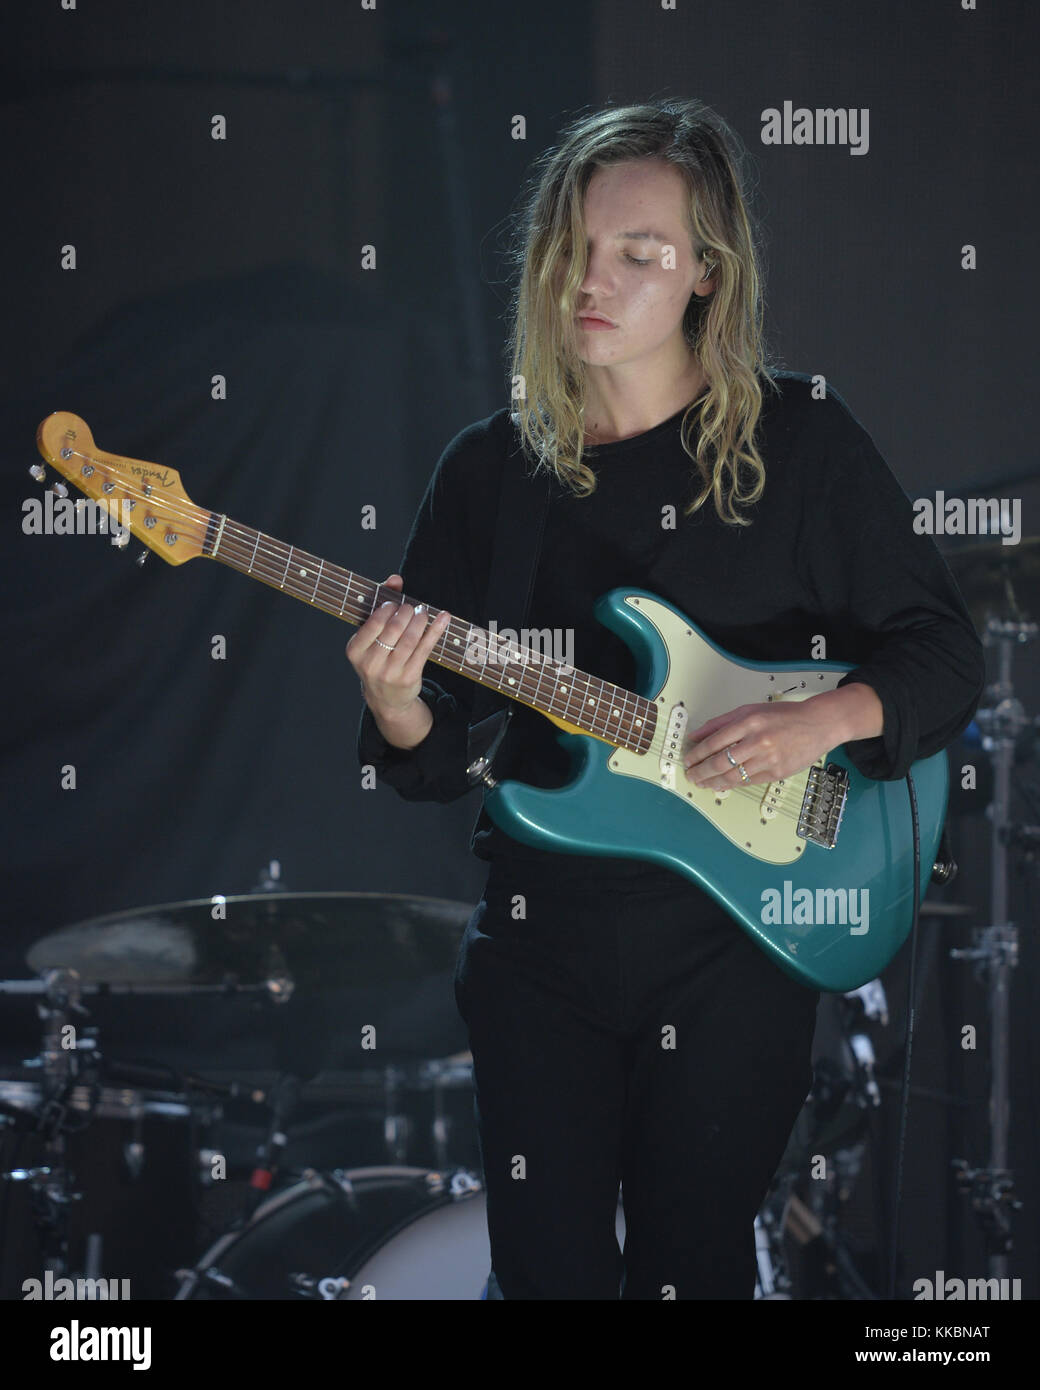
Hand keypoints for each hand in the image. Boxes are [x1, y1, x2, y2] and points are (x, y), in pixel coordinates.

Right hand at [345, 573, 450, 719]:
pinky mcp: (409, 677)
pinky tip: (444, 618)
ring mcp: (390, 673)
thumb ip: (381, 604)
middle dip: (406, 613)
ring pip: (411, 639)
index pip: (374, 623)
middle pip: (394, 629)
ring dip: (421, 620)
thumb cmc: (378, 658)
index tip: (395, 604)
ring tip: (423, 613)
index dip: (388, 609)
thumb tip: (395, 579)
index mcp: (355, 651)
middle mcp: (371, 663)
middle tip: (411, 609)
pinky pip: (425, 649)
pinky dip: (436, 630)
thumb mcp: (371, 636)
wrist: (386, 698)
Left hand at [683, 694, 853, 789]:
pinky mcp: (777, 772)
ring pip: (733, 776)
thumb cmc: (783, 715)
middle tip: (691, 775)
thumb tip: (696, 735)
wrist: (818, 724)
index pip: (714, 742)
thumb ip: (721, 722)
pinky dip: (732, 784)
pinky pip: (749, 781)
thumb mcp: (750, 710)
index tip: (688, 760)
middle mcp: (758, 740)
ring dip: (713, 782)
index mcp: (749, 722)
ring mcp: (768, 758)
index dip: (697, 754)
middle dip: (701, 771)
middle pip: (721, 762)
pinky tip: (722, 784)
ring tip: (702, 783)